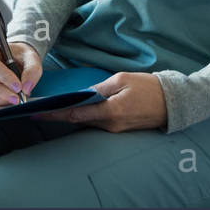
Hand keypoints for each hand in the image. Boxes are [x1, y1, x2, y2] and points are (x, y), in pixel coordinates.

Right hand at [0, 40, 42, 106]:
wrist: (16, 61)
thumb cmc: (19, 56)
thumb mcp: (31, 58)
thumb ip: (32, 70)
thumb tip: (26, 87)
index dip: (4, 77)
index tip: (18, 86)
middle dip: (0, 92)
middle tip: (17, 97)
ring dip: (2, 99)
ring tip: (16, 95)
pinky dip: (0, 102)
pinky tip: (9, 95)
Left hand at [39, 72, 166, 131]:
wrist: (172, 102)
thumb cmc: (148, 87)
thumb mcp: (123, 80)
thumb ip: (100, 89)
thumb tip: (82, 95)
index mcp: (110, 111)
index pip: (75, 114)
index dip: (55, 114)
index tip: (37, 113)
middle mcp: (110, 125)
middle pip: (78, 120)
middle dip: (60, 115)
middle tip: (40, 109)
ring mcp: (115, 129)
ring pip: (88, 122)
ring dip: (72, 115)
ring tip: (54, 108)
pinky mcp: (120, 129)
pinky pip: (98, 122)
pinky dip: (86, 116)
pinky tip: (78, 110)